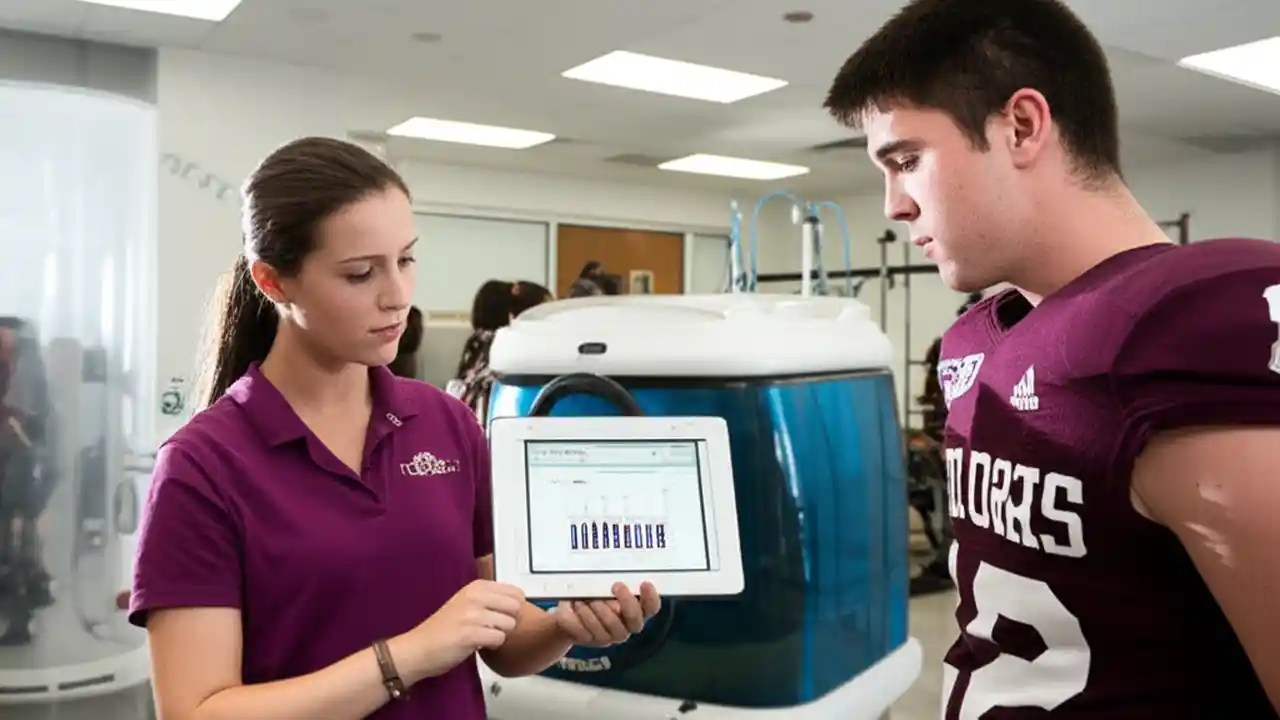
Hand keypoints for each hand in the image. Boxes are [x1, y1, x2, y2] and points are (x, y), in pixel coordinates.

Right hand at [393, 579, 524, 681]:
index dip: (513, 608)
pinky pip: (499, 639)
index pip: (515, 592)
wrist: (419, 648)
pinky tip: (478, 644)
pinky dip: (492, 645)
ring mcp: (473, 614)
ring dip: (500, 634)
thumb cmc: (443, 629)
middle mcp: (475, 596)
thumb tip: (518, 604)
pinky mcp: (471, 634)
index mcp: (476, 587)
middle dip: (509, 621)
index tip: (501, 615)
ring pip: (509, 624)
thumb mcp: (466, 603)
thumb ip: (490, 600)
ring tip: (482, 636)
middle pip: (516, 607)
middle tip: (492, 627)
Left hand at [553, 582, 661, 647]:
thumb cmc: (593, 590)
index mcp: (636, 611)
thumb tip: (616, 568)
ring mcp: (611, 636)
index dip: (651, 598)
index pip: (652, 608)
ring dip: (597, 608)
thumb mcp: (602, 582)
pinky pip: (588, 631)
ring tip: (584, 597)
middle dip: (626, 602)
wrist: (569, 609)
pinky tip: (575, 606)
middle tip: (616, 585)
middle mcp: (627, 626)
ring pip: (610, 624)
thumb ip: (612, 578)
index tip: (645, 583)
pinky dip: (580, 617)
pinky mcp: (592, 640)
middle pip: (635, 620)